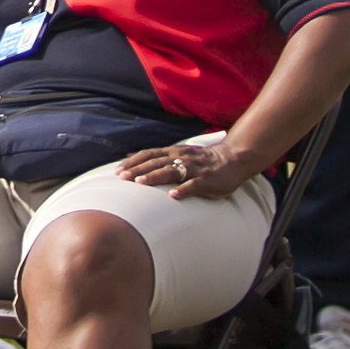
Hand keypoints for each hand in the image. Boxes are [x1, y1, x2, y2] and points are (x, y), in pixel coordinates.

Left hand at [117, 136, 254, 199]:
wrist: (232, 158)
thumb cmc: (203, 160)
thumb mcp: (180, 154)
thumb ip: (160, 156)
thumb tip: (135, 158)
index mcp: (174, 152)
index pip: (148, 154)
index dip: (133, 162)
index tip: (117, 170)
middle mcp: (181, 158)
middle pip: (155, 163)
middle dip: (137, 170)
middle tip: (122, 178)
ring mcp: (194, 169)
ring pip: (171, 171)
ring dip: (155, 177)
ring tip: (140, 183)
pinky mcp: (206, 180)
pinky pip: (193, 185)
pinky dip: (182, 189)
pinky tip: (173, 196)